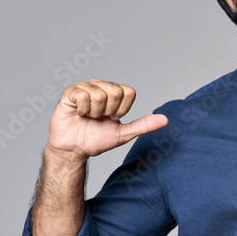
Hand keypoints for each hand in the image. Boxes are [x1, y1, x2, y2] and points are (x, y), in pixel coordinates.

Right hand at [46, 79, 166, 160]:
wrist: (75, 149)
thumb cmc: (97, 140)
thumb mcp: (123, 134)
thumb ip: (143, 125)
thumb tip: (165, 120)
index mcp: (115, 93)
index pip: (129, 92)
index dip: (122, 109)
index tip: (113, 118)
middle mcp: (101, 86)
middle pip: (115, 92)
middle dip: (108, 111)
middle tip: (99, 118)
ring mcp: (85, 87)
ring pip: (99, 95)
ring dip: (94, 112)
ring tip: (88, 117)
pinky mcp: (70, 92)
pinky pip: (83, 95)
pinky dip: (82, 109)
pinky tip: (78, 113)